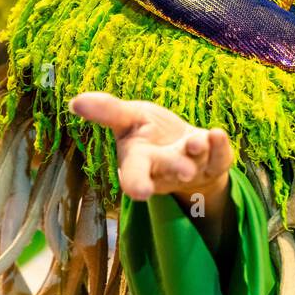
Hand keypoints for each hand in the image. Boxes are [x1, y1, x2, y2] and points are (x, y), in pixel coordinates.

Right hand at [68, 92, 232, 202]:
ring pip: (196, 161)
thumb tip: (74, 101)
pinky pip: (220, 157)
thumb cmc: (149, 133)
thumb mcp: (127, 118)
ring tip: (199, 141)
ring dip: (198, 151)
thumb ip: (107, 111)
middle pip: (168, 170)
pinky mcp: (215, 163)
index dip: (136, 183)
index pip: (134, 174)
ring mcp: (192, 167)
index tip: (139, 192)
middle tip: (185, 172)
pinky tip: (217, 133)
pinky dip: (220, 145)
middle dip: (175, 169)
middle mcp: (164, 169)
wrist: (183, 148)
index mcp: (138, 161)